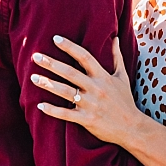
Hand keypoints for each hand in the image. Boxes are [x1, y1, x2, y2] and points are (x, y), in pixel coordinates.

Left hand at [31, 36, 146, 148]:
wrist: (132, 127)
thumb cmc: (125, 101)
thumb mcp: (122, 77)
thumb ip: (117, 57)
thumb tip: (114, 38)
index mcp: (103, 76)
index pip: (84, 57)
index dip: (70, 47)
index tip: (55, 39)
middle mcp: (95, 88)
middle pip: (70, 73)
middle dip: (51, 64)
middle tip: (35, 56)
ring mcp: (90, 104)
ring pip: (65, 92)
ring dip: (48, 84)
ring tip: (33, 78)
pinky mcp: (87, 119)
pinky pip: (66, 114)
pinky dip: (53, 110)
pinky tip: (40, 106)